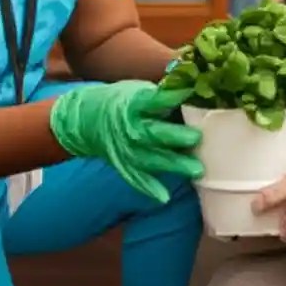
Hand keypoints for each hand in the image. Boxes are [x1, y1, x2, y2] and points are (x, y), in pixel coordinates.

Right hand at [49, 81, 202, 202]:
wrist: (88, 120)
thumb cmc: (123, 102)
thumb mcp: (139, 90)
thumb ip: (164, 94)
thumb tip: (197, 88)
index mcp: (134, 104)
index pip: (153, 100)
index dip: (170, 98)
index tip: (189, 95)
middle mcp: (130, 128)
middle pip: (152, 133)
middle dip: (174, 136)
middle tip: (196, 138)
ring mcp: (126, 150)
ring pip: (150, 159)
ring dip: (173, 165)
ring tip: (196, 170)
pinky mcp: (123, 165)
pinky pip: (136, 178)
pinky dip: (149, 188)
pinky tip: (164, 197)